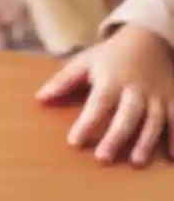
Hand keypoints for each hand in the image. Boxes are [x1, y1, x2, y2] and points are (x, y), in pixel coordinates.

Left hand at [37, 25, 173, 165]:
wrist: (151, 37)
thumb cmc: (111, 56)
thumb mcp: (85, 62)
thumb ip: (63, 81)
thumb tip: (40, 98)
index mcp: (112, 80)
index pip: (98, 103)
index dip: (87, 123)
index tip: (73, 142)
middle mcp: (136, 89)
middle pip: (127, 114)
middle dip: (116, 136)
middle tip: (103, 158)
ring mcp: (157, 95)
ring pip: (154, 119)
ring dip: (146, 141)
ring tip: (136, 162)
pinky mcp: (172, 98)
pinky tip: (172, 157)